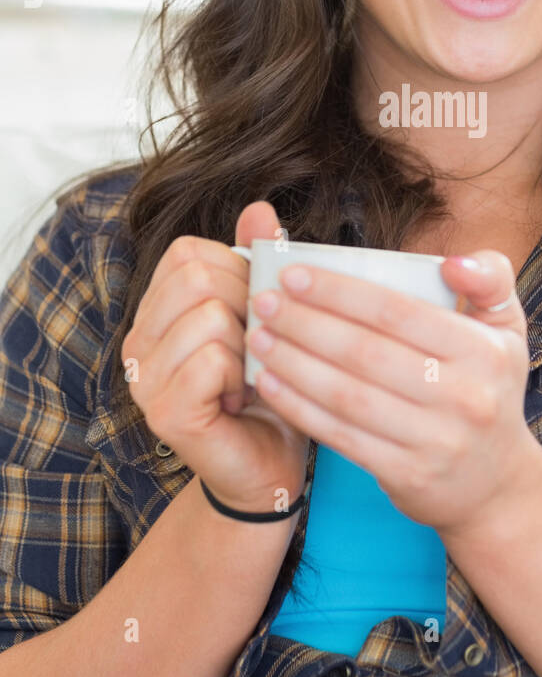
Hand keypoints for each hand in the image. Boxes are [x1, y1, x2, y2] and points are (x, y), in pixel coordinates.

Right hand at [122, 200, 309, 515]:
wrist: (268, 467)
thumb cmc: (269, 388)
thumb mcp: (269, 315)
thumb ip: (258, 262)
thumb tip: (259, 209)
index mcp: (156, 312)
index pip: (188, 253)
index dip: (237, 273)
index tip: (252, 315)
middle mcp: (137, 341)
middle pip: (198, 279)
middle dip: (247, 308)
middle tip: (255, 350)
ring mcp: (142, 378)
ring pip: (209, 317)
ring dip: (249, 348)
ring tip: (247, 378)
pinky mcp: (163, 412)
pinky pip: (213, 361)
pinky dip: (243, 377)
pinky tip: (240, 401)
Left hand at [245, 250, 540, 534]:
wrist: (497, 485)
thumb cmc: (489, 388)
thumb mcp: (507, 329)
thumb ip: (490, 279)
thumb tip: (451, 262)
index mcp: (485, 351)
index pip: (398, 312)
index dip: (340, 292)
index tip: (293, 274)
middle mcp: (464, 397)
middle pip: (366, 352)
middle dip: (305, 322)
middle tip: (263, 300)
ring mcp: (435, 440)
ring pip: (347, 395)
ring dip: (293, 362)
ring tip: (258, 336)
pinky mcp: (407, 475)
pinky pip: (342, 435)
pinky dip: (300, 407)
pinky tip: (269, 382)